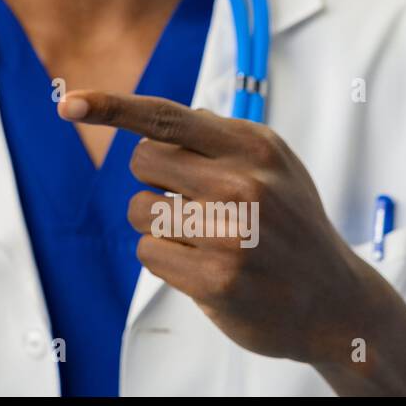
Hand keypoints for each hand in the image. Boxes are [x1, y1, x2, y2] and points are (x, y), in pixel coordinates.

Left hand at [58, 90, 405, 393]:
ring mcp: (229, 234)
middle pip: (142, 161)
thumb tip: (153, 118)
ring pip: (140, 209)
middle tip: (197, 202)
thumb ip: (219, 136)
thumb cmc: (290, 224)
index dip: (112, 107)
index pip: (166, 117)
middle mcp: (244, 185)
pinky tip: (205, 267)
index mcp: (254, 147)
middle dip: (157, 180)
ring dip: (160, 224)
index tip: (69, 102)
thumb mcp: (274, 165)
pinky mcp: (215, 280)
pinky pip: (148, 252)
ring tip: (207, 238)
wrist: (336, 303)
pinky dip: (165, 259)